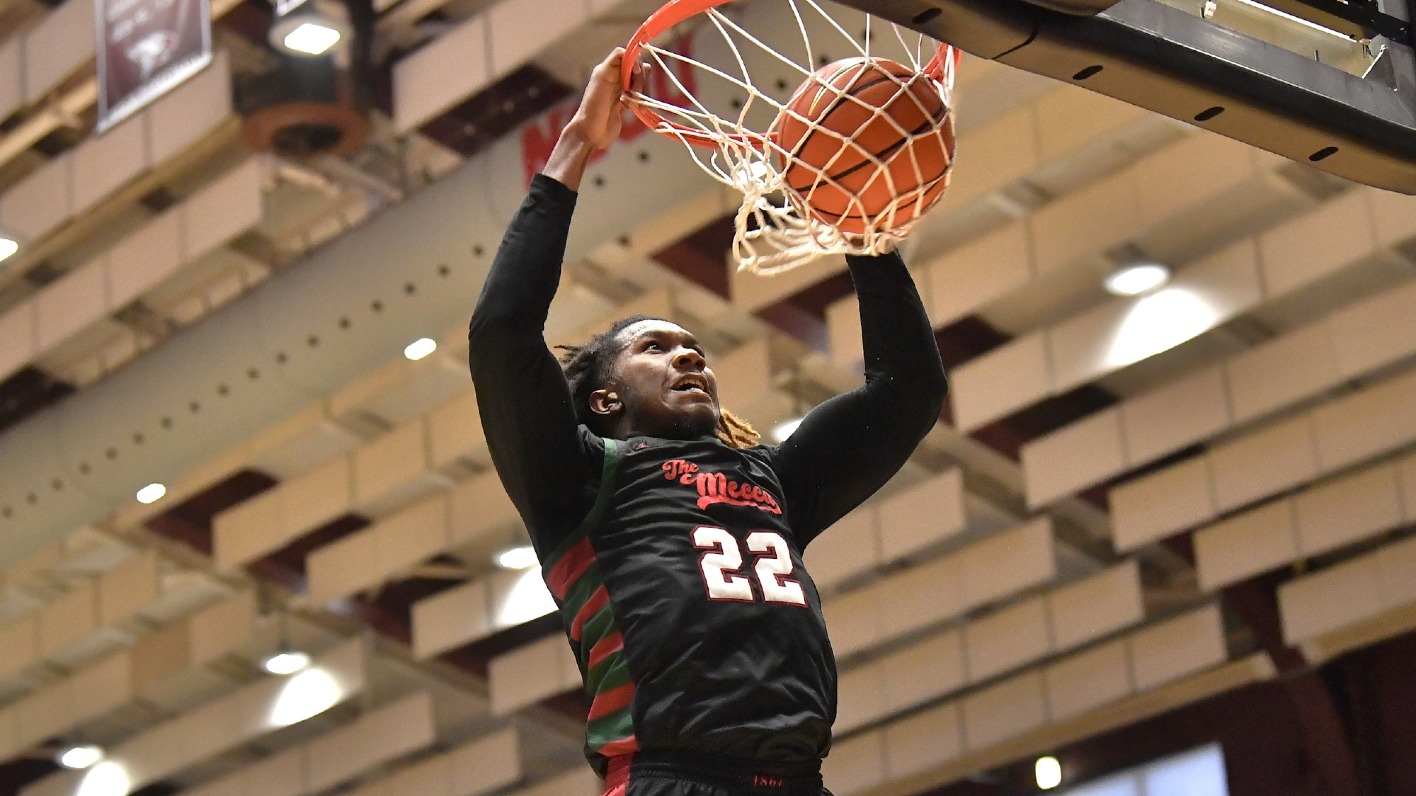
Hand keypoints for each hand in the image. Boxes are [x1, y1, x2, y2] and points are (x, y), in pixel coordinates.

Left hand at [544, 48, 645, 189]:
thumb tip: (631, 53)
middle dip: (639, 79)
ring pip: (638, 83)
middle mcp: (612, 78)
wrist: (590, 133)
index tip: (636, 73)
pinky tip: (636, 109)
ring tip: (632, 103)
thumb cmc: (593, 106)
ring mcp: (619, 91)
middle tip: (633, 92)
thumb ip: (615, 61)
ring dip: (640, 92)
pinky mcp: (624, 104)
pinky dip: (640, 102)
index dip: (634, 62)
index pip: (626, 56)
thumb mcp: (602, 79)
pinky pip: (638, 98)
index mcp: (606, 69)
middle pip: (635, 69)